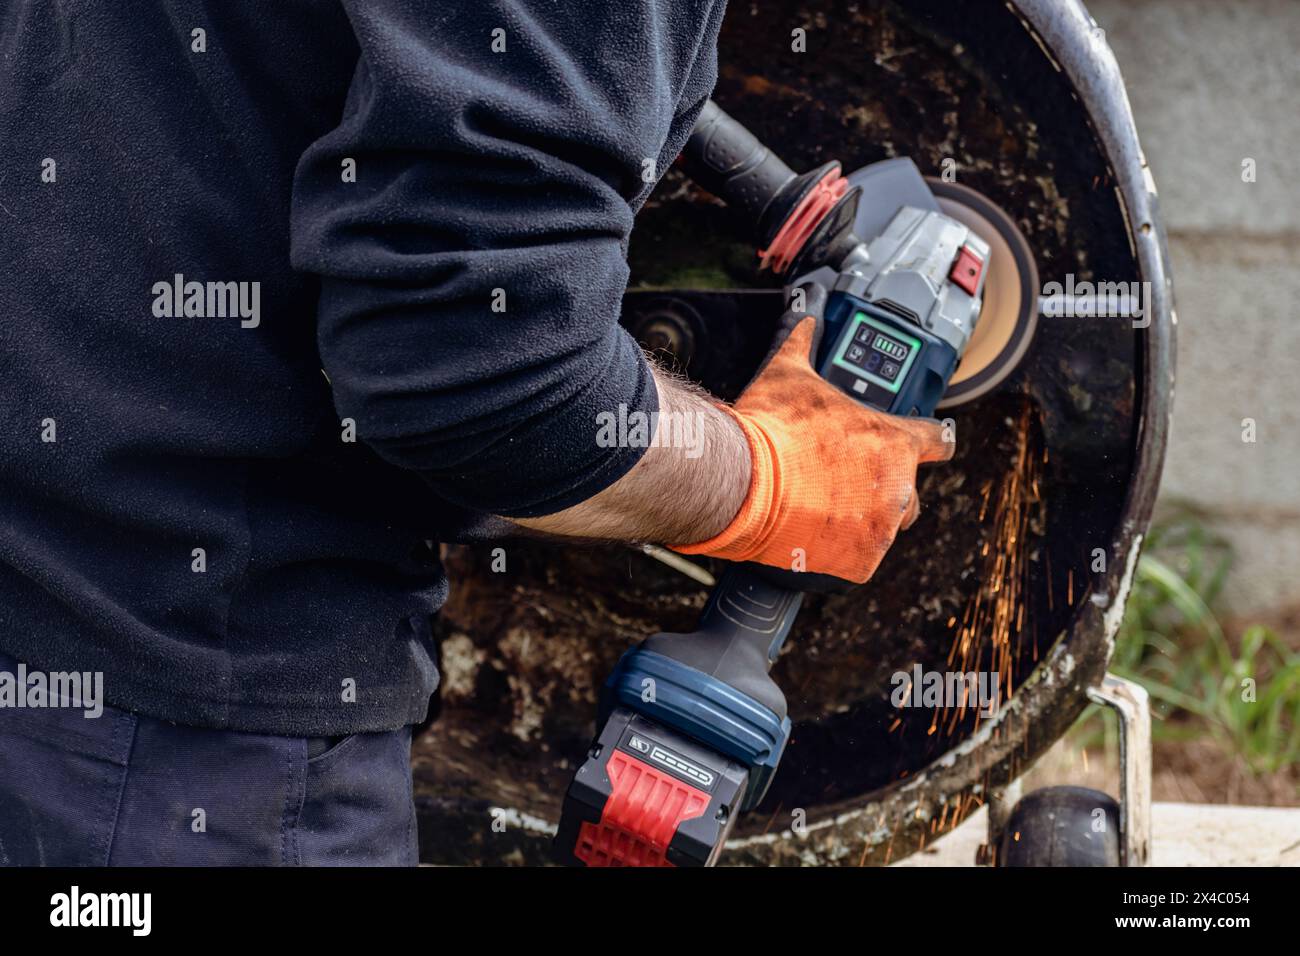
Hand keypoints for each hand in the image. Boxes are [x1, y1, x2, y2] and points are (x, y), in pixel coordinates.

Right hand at [671, 285, 952, 583]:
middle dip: (886, 490)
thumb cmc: (769, 428)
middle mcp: (897, 486)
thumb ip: (804, 346)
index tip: (926, 443)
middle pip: (911, 495)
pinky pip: (861, 561)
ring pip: (886, 529)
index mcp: (892, 441)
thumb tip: (805, 321)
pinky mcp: (860, 562)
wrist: (741, 481)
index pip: (936, 440)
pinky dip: (842, 553)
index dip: (930, 440)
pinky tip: (815, 537)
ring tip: (825, 513)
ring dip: (864, 522)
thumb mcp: (788, 376)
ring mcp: (881, 527)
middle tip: (849, 485)